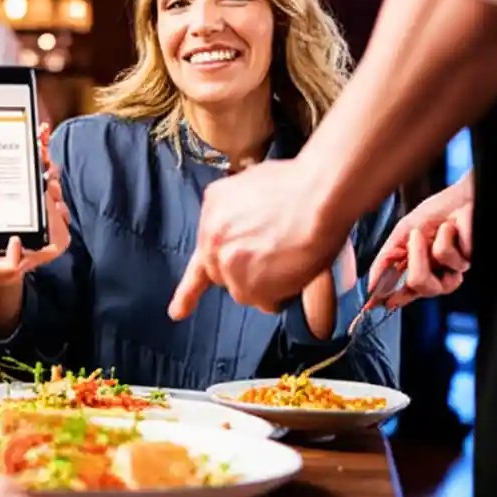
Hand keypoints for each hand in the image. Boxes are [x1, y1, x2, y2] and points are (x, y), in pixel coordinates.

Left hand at [169, 158, 347, 318]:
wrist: (318, 196)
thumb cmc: (300, 186)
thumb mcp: (252, 184)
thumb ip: (238, 211)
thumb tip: (248, 225)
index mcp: (212, 208)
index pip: (199, 251)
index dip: (190, 287)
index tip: (178, 312)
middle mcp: (211, 240)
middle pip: (223, 272)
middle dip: (244, 272)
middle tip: (272, 262)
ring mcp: (227, 265)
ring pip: (244, 290)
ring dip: (266, 283)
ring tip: (290, 257)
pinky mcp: (247, 286)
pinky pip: (266, 302)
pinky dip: (282, 294)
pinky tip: (295, 270)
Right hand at [371, 181, 472, 309]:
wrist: (461, 196)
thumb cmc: (436, 211)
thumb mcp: (403, 232)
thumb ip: (385, 259)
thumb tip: (369, 284)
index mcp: (420, 267)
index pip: (404, 290)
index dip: (389, 299)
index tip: (372, 305)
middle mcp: (438, 273)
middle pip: (419, 287)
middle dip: (414, 262)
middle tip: (415, 237)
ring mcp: (454, 269)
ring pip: (431, 277)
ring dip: (427, 247)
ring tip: (439, 228)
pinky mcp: (470, 261)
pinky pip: (447, 257)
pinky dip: (446, 235)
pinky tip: (455, 226)